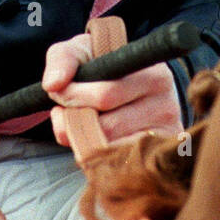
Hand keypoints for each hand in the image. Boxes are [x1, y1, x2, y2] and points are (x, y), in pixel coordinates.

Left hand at [42, 31, 183, 146]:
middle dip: (75, 121)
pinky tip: (94, 140)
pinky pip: (117, 167)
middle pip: (107, 127)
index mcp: (152, 75)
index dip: (74, 97)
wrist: (133, 85)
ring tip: (81, 124)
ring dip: (83, 141)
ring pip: (110, 150)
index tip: (59, 93)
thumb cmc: (105, 67)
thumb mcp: (84, 52)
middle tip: (65, 112)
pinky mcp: (158, 159)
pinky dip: (97, 158)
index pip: (105, 95)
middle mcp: (166, 106)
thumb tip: (53, 84)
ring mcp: (164, 136)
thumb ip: (63, 59)